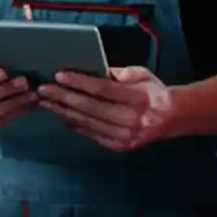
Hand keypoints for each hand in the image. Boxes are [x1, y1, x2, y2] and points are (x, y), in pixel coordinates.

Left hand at [37, 66, 173, 151]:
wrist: (173, 118)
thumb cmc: (153, 91)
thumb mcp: (141, 74)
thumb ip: (118, 72)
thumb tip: (93, 70)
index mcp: (138, 98)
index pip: (102, 89)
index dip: (79, 82)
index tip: (59, 75)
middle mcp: (131, 120)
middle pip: (90, 108)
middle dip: (64, 98)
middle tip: (44, 90)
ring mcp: (125, 136)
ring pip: (88, 123)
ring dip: (64, 112)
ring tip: (46, 102)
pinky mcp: (120, 146)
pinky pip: (93, 135)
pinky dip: (76, 125)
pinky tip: (62, 116)